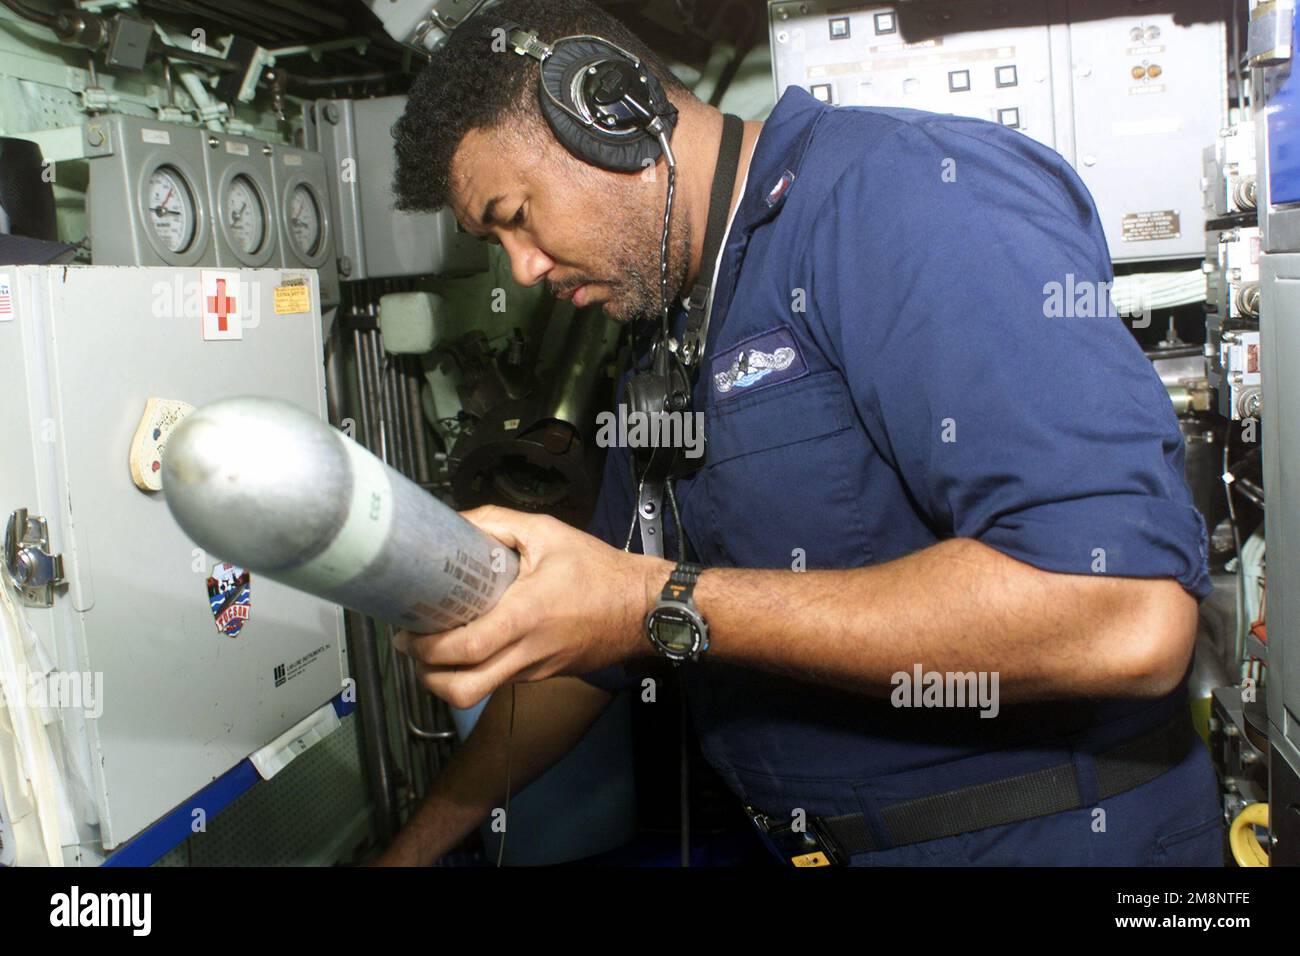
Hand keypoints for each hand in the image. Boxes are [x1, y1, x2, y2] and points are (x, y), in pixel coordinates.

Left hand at [395, 505, 671, 708]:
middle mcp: (527, 651)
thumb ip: (498, 521)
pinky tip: (469, 644)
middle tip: (411, 645)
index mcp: (526, 614)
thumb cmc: (600, 571)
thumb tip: (457, 523)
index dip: (427, 646)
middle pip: (462, 689)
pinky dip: (473, 670)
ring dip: (445, 678)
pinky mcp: (540, 675)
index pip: (466, 647)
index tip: (408, 629)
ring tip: (432, 650)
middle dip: (425, 674)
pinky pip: (498, 682)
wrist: (644, 608)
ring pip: (476, 693)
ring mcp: (534, 669)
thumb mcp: (549, 532)